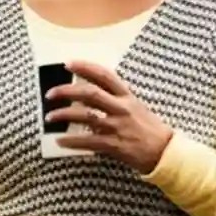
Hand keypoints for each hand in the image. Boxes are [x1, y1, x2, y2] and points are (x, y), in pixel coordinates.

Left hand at [46, 60, 173, 173]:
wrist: (165, 151)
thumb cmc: (150, 129)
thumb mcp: (136, 107)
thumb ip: (114, 100)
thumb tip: (88, 98)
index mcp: (127, 96)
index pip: (104, 75)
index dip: (85, 67)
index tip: (68, 64)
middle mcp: (121, 108)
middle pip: (89, 93)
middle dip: (66, 91)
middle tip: (50, 93)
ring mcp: (117, 126)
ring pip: (85, 116)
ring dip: (63, 115)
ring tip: (50, 117)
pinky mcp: (114, 145)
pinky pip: (88, 141)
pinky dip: (71, 141)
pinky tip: (60, 141)